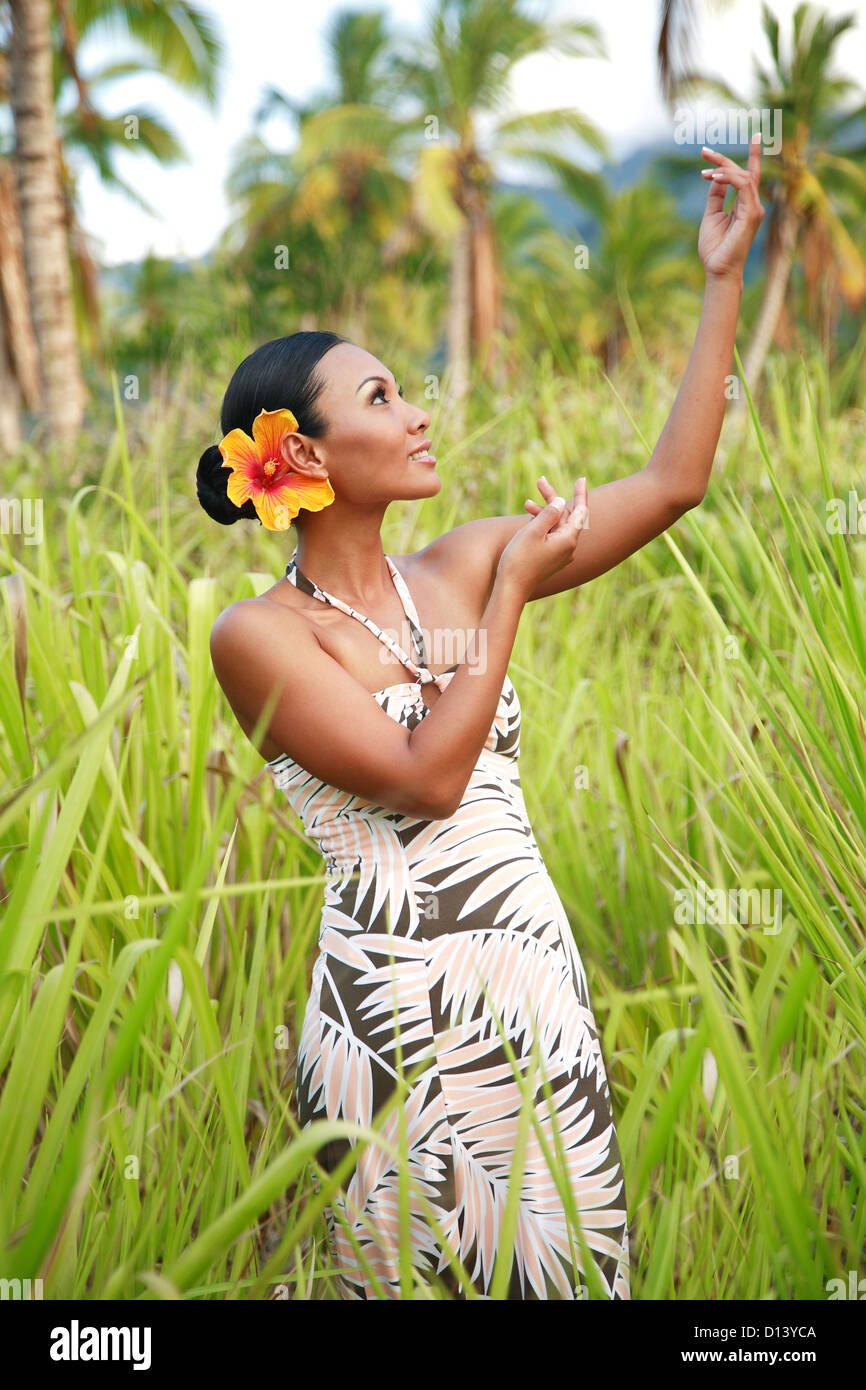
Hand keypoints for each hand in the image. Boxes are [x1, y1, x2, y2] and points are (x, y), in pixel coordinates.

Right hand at [496, 476, 587, 599]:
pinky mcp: (551, 558)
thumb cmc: (519, 560)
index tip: (581, 479)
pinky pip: (551, 536)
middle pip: (565, 516)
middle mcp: (568, 547)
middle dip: (552, 499)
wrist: (511, 589)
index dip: (581, 493)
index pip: (580, 511)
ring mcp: (560, 554)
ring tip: (526, 504)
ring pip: (556, 525)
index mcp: (568, 539)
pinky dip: (542, 525)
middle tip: (540, 481)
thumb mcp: (533, 531)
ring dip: (543, 513)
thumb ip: (549, 514)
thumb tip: (561, 502)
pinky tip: (529, 519)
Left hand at [698, 133, 764, 282]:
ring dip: (725, 169)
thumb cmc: (714, 247)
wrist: (717, 269)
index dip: (753, 154)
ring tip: (706, 170)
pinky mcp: (752, 214)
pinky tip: (715, 177)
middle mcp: (753, 204)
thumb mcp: (711, 215)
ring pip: (745, 177)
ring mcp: (755, 209)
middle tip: (704, 152)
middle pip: (744, 172)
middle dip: (724, 160)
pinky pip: (744, 187)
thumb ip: (716, 195)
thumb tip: (716, 176)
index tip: (754, 136)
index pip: (750, 175)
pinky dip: (730, 179)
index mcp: (745, 204)